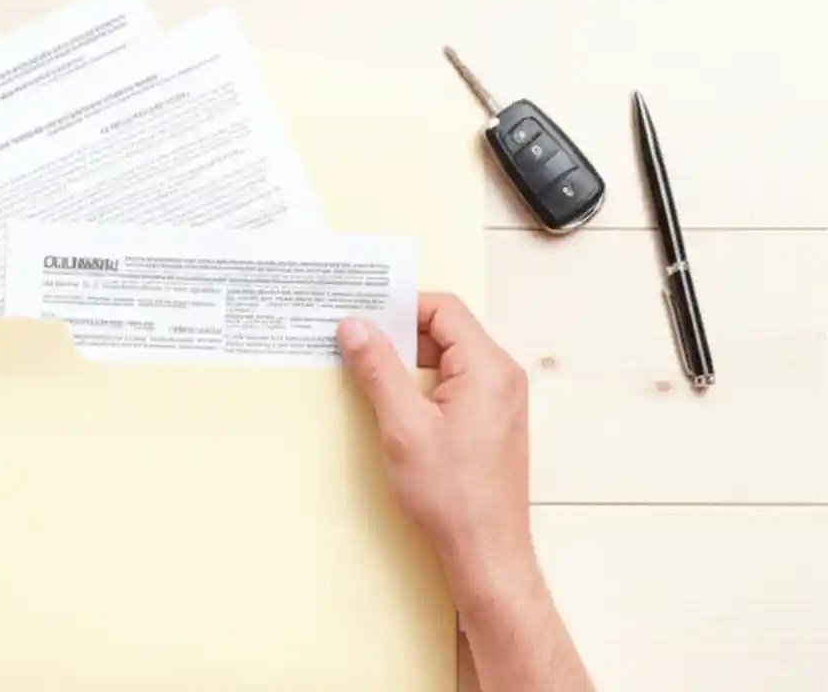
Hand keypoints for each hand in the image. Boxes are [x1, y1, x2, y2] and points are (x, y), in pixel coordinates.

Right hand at [336, 293, 533, 609]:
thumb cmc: (452, 496)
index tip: (363, 314)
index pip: (444, 310)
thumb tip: (356, 327)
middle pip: (446, 331)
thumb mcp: (403, 426)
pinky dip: (422, 384)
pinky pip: (454, 384)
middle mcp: (502, 377)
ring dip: (408, 361)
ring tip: (367, 371)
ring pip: (448, 359)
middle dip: (399, 333)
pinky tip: (392, 401)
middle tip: (356, 340)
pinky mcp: (490, 422)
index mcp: (488, 368)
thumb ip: (378, 369)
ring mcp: (499, 401)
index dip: (401, 306)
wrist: (486, 551)